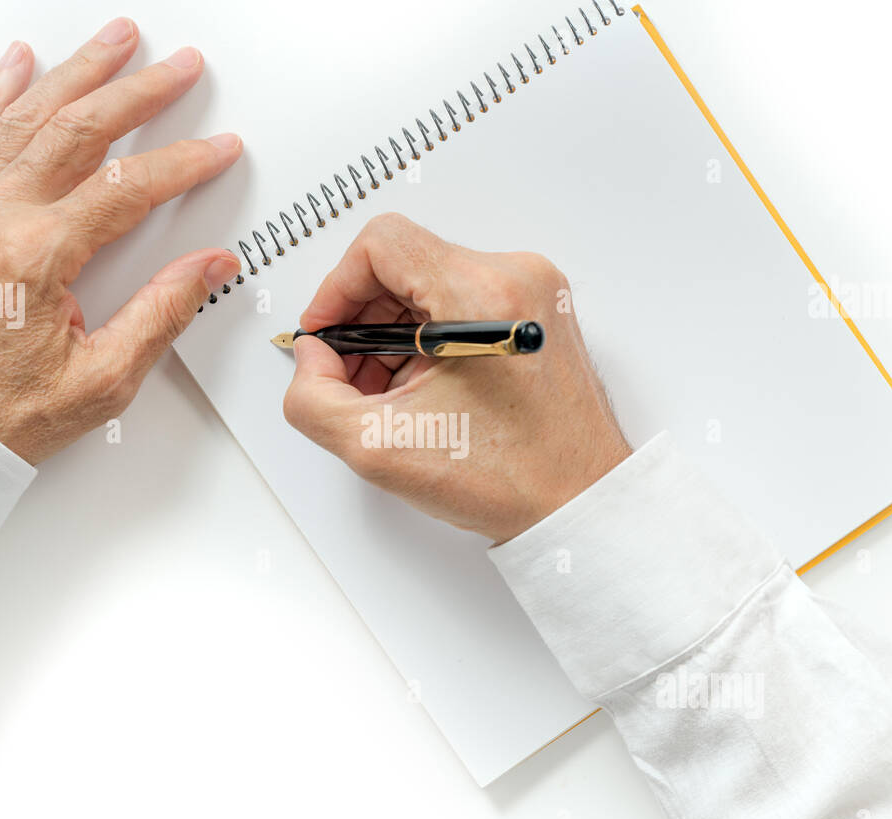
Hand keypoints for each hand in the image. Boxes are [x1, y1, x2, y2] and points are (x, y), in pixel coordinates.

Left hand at [0, 18, 242, 463]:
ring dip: (77, 72)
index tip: (218, 148)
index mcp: (33, 255)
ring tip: (117, 42)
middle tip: (180, 66)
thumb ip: (161, 314)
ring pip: (26, 116)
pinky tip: (19, 64)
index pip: (126, 186)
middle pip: (78, 130)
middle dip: (138, 91)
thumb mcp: (100, 380)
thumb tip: (209, 268)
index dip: (183, 162)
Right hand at [282, 213, 630, 543]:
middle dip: (362, 320)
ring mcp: (532, 293)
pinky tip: (423, 388)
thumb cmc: (511, 479)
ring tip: (390, 393)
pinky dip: (428, 339)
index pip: (382, 244)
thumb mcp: (380, 448)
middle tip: (349, 374)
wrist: (580, 501)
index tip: (326, 332)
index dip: (336, 288)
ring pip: (430, 284)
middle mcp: (515, 279)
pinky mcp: (537, 313)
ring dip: (393, 333)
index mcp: (482, 295)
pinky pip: (461, 304)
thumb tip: (311, 359)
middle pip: (404, 262)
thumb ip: (313, 398)